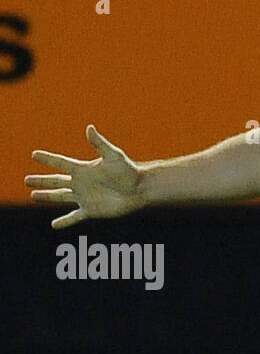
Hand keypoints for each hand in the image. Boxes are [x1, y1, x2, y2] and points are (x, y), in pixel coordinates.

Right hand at [26, 125, 144, 227]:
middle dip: (41, 180)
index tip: (34, 154)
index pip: (60, 162)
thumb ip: (99, 143)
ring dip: (47, 197)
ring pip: (60, 197)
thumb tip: (89, 128)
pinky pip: (74, 217)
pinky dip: (64, 221)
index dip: (47, 159)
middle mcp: (81, 183)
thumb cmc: (129, 171)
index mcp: (83, 169)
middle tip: (26, 180)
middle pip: (56, 181)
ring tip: (33, 195)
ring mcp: (85, 197)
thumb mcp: (113, 156)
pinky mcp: (91, 210)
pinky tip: (54, 225)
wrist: (140, 190)